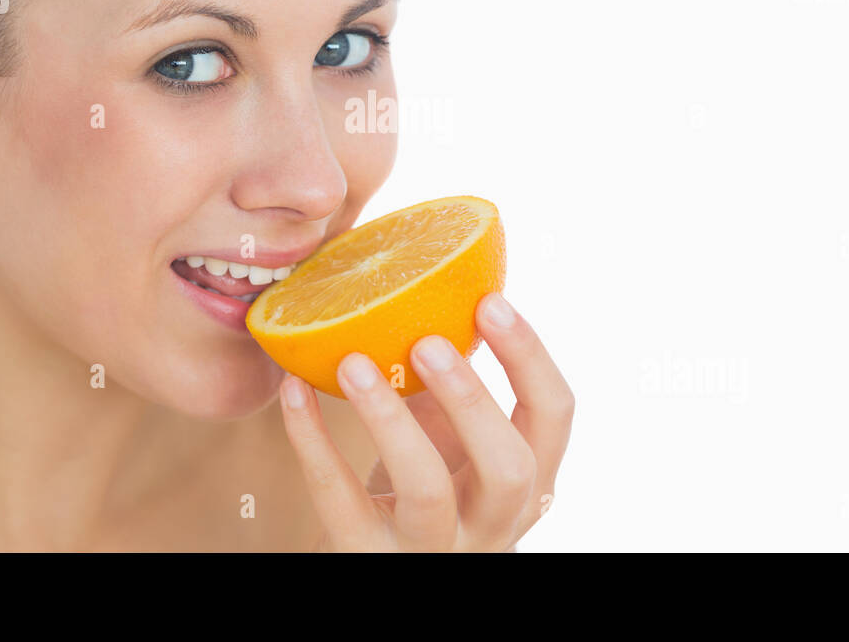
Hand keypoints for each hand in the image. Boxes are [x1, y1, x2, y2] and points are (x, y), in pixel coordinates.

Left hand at [278, 292, 574, 551]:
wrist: (379, 561)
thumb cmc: (422, 488)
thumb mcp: (453, 445)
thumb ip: (451, 389)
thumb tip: (430, 287)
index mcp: (527, 479)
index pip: (554, 417)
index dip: (530, 357)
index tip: (489, 300)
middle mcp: (493, 523)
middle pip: (509, 467)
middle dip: (471, 398)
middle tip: (427, 341)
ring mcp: (433, 549)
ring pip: (427, 490)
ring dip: (390, 419)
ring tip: (353, 362)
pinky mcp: (370, 557)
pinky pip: (340, 500)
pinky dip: (313, 440)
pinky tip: (294, 389)